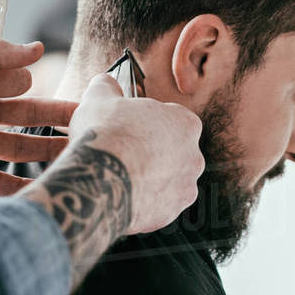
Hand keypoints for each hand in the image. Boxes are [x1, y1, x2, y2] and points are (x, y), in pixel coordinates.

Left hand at [0, 40, 75, 179]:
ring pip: (17, 147)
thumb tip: (39, 48)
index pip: (16, 83)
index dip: (4, 84)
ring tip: (74, 159)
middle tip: (89, 123)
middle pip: (28, 114)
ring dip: (44, 152)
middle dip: (57, 118)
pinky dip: (12, 187)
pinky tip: (35, 195)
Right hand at [68, 74, 203, 234]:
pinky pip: (158, 205)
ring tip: (122, 178)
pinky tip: (124, 196)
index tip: (131, 131)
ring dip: (150, 180)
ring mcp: (185, 187)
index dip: (149, 126)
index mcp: (186, 123)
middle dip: (153, 155)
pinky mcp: (172, 213)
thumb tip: (104, 81)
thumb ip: (107, 87)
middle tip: (125, 156)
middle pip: (174, 153)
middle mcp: (194, 156)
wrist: (101, 179)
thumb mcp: (99, 99)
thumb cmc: (105, 133)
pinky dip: (144, 202)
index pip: (174, 121)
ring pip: (168, 181)